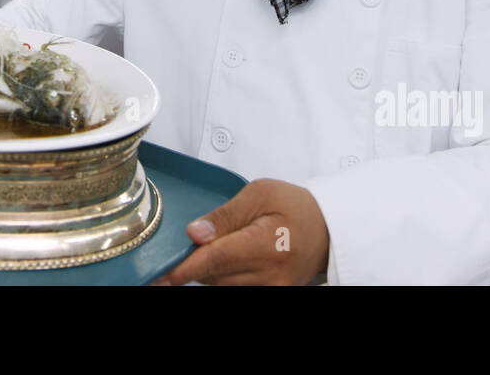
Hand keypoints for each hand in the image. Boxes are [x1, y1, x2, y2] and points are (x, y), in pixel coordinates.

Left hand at [151, 179, 329, 285]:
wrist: (329, 229)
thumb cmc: (296, 206)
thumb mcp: (260, 194)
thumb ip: (225, 215)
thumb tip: (195, 233)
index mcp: (266, 244)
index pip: (215, 260)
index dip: (184, 269)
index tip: (160, 275)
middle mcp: (270, 275)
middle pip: (214, 276)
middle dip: (195, 263)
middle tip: (188, 245)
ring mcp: (272, 290)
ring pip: (221, 286)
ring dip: (209, 271)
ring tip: (215, 248)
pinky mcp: (272, 295)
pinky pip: (235, 290)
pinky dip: (223, 278)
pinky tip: (224, 262)